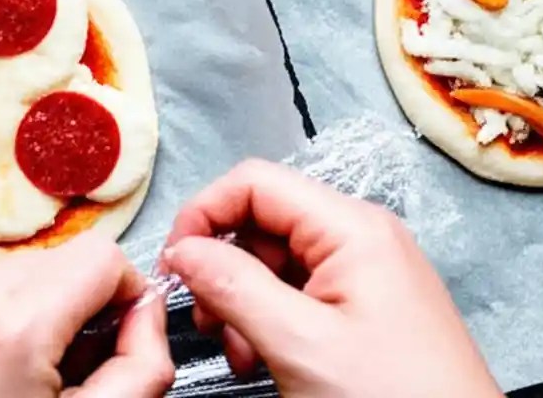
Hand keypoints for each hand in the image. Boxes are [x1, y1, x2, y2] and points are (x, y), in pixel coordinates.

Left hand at [0, 233, 174, 397]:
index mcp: (12, 330)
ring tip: (13, 375)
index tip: (117, 338)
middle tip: (64, 372)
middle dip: (75, 308)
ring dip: (29, 311)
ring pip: (14, 271)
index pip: (103, 258)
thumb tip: (147, 313)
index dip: (125, 297)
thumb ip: (139, 370)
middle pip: (60, 262)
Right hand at [163, 160, 500, 397]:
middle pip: (262, 222)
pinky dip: (269, 322)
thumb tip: (184, 249)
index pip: (254, 183)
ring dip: (242, 303)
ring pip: (274, 262)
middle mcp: (361, 239)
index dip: (204, 215)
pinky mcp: (366, 307)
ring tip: (241, 352)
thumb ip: (234, 287)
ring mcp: (365, 273)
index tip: (176, 262)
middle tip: (206, 320)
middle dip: (223, 269)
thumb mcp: (300, 345)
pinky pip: (298, 294)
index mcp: (353, 229)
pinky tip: (267, 359)